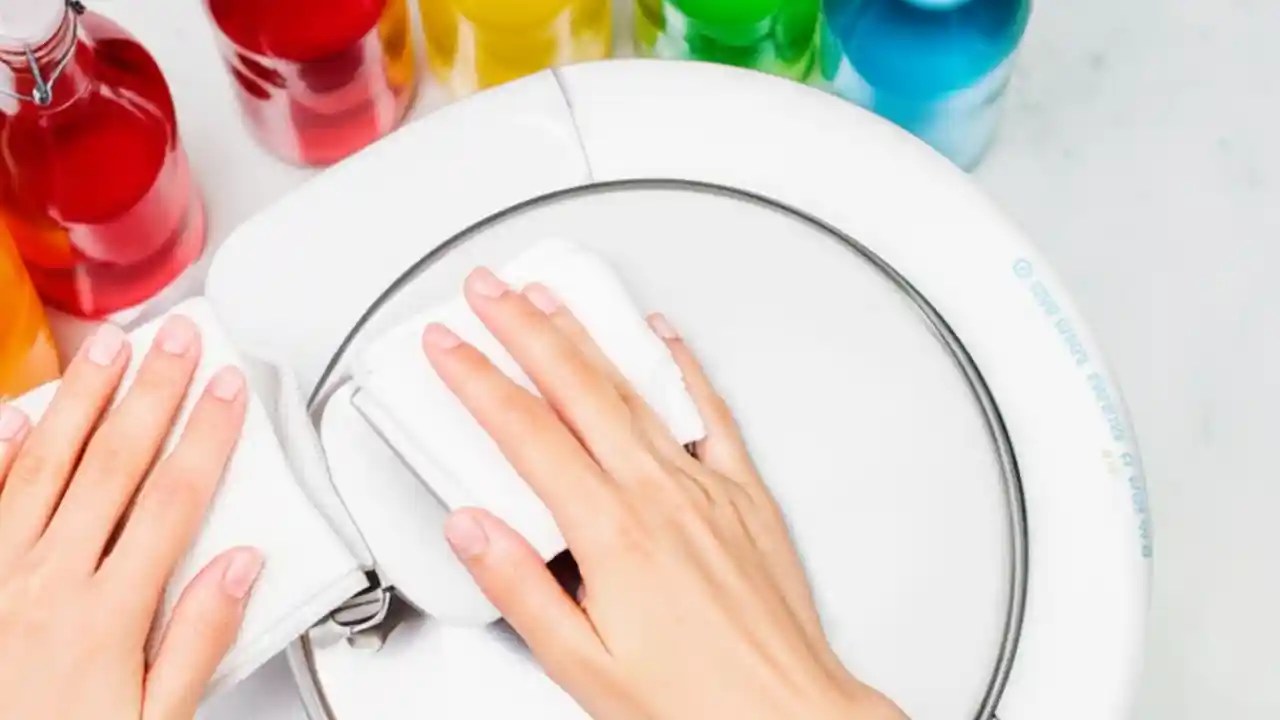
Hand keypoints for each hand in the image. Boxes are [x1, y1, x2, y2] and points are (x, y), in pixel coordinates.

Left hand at [0, 318, 261, 719]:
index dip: (207, 434)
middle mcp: (46, 583)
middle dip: (152, 391)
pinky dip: (1, 451)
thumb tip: (241, 566)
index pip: (173, 500)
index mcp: (106, 616)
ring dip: (82, 399)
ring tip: (106, 349)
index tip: (227, 387)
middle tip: (175, 338)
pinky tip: (19, 413)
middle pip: (113, 464)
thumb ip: (199, 640)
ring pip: (43, 465)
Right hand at [424, 269, 907, 719]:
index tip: (448, 345)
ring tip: (551, 295)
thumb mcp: (582, 665)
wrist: (788, 714)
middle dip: (524, 328)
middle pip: (577, 387)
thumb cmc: (696, 701)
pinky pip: (709, 410)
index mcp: (613, 533)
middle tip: (488, 289)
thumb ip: (520, 587)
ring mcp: (705, 485)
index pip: (527, 433)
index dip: (478, 380)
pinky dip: (681, 366)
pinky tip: (661, 336)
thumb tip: (470, 527)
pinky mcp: (744, 492)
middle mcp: (660, 495)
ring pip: (635, 387)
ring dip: (586, 333)